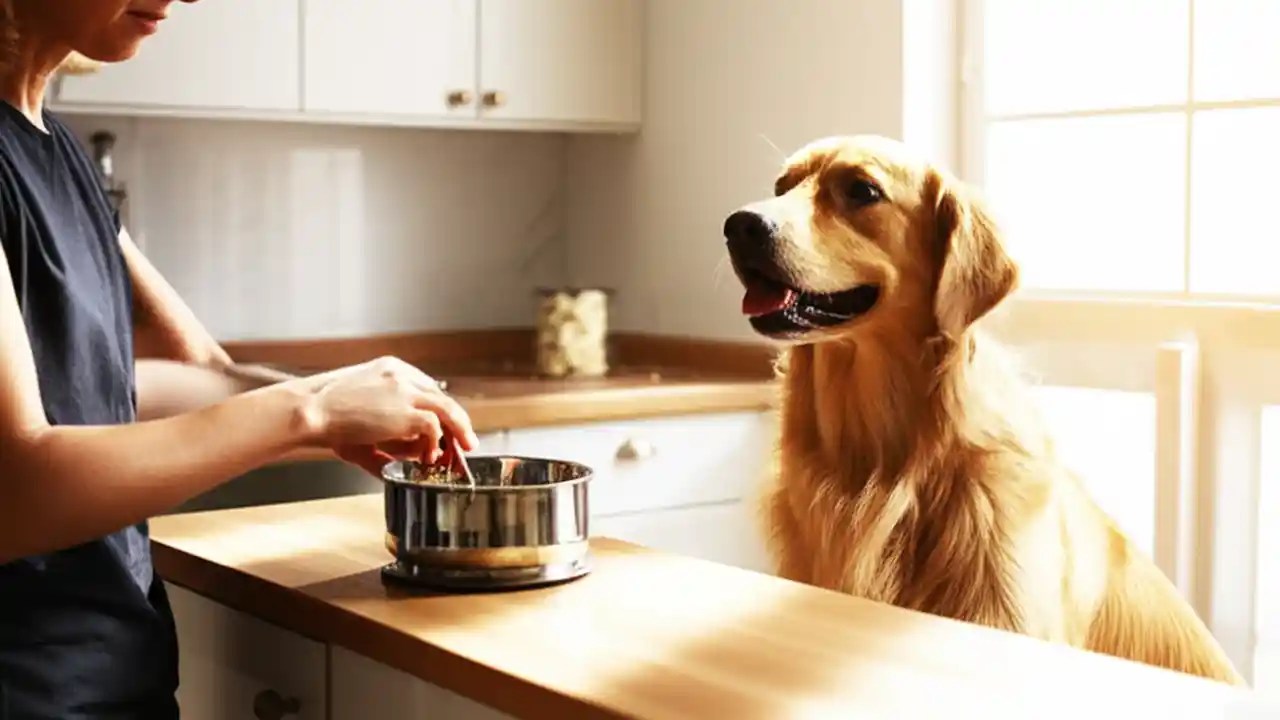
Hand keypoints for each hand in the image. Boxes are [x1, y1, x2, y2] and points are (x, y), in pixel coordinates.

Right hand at [299, 357, 476, 475]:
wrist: (310, 410)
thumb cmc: (323, 414)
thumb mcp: (359, 417)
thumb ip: (382, 434)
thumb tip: (394, 461)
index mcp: (390, 369)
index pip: (426, 387)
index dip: (439, 408)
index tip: (447, 424)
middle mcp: (402, 375)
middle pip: (441, 396)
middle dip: (455, 420)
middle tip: (464, 439)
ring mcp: (406, 391)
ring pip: (447, 408)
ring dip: (458, 430)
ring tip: (463, 448)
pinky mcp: (407, 410)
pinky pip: (435, 426)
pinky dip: (437, 442)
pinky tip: (431, 455)